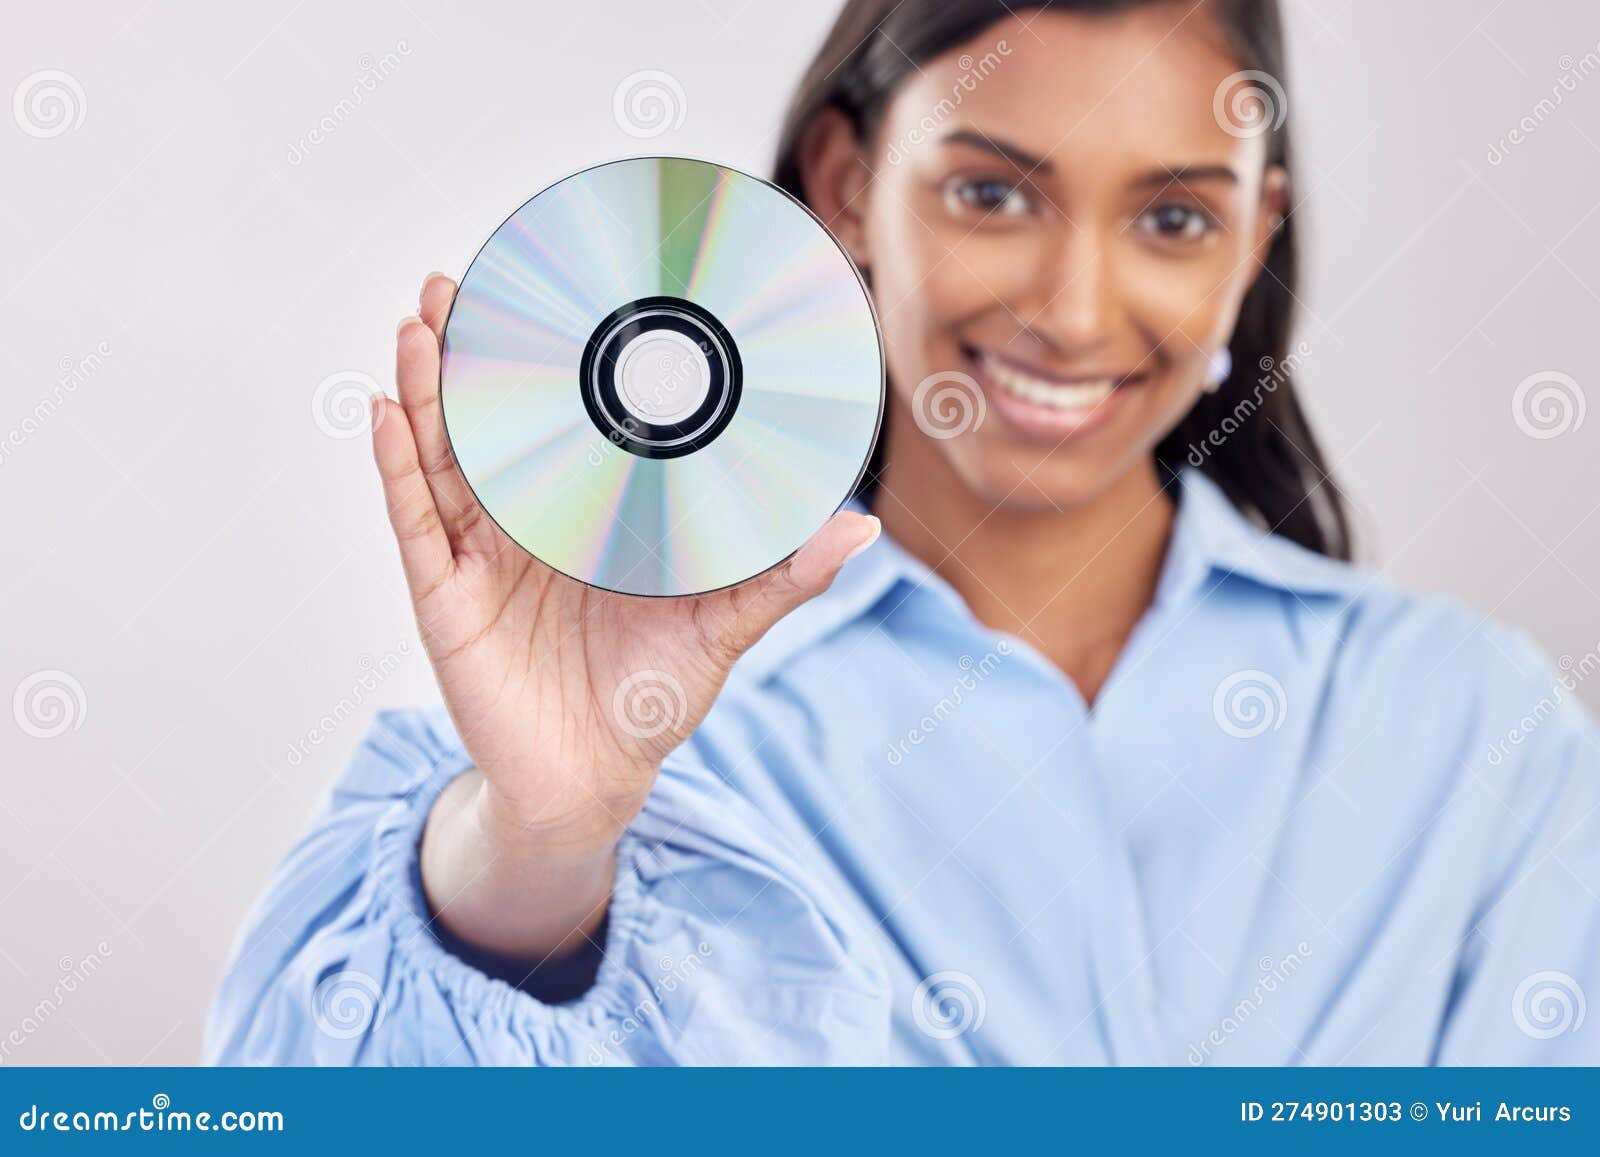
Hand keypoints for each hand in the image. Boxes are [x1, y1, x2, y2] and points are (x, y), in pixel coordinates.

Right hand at [372, 274, 877, 954]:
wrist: (598, 777)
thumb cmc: (654, 694)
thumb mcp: (725, 625)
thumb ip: (784, 576)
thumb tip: (863, 524)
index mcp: (585, 517)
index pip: (561, 424)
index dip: (548, 363)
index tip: (547, 293)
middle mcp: (525, 524)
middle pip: (488, 422)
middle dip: (470, 353)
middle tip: (462, 280)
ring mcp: (479, 556)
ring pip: (444, 457)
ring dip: (427, 389)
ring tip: (422, 322)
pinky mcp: (446, 597)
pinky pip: (415, 524)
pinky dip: (398, 469)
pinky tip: (385, 413)